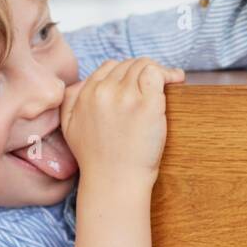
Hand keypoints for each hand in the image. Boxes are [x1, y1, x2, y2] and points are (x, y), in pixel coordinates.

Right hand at [60, 58, 183, 185]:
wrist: (114, 182)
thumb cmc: (96, 160)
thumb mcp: (70, 127)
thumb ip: (71, 100)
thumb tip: (83, 83)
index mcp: (86, 94)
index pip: (111, 66)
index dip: (126, 72)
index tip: (138, 82)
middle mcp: (104, 91)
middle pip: (129, 64)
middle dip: (143, 71)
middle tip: (157, 82)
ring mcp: (127, 96)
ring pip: (145, 65)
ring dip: (159, 70)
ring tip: (170, 79)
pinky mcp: (148, 104)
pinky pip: (158, 74)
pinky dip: (169, 74)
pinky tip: (177, 80)